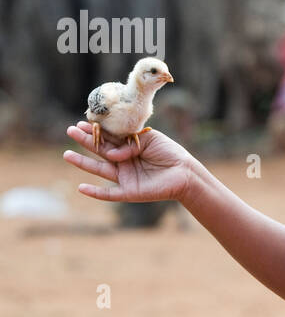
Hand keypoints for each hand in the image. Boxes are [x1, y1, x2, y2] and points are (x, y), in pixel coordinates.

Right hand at [64, 121, 198, 204]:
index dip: (96, 131)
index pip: (108, 138)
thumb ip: (129, 143)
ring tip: (67, 154)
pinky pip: (109, 194)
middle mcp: (124, 161)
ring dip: (83, 163)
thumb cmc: (170, 153)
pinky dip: (95, 192)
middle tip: (70, 131)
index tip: (81, 122)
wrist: (184, 172)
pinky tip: (81, 188)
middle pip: (100, 151)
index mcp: (129, 147)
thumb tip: (113, 153)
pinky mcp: (129, 191)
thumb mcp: (149, 139)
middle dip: (85, 141)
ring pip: (100, 169)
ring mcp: (125, 177)